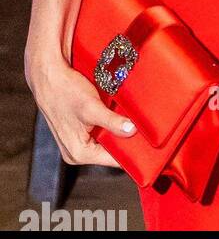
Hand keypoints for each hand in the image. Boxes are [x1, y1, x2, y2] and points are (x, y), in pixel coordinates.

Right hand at [25, 53, 135, 167]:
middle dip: (126, 141)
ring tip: (135, 121)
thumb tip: (132, 132)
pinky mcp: (78, 132)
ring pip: (106, 141)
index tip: (150, 146)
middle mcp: (77, 153)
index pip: (113, 160)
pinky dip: (110, 125)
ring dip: (118, 131)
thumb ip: (112, 122)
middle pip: (110, 152)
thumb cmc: (65, 92)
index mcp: (79, 153)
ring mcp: (76, 143)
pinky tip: (120, 115)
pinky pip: (99, 133)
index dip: (132, 153)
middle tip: (146, 130)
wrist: (48, 78)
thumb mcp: (92, 107)